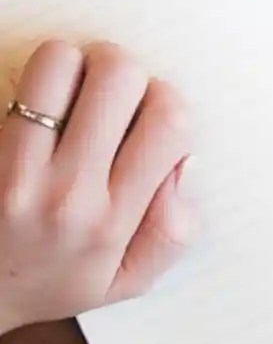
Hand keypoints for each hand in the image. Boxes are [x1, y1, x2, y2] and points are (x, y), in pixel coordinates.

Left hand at [0, 41, 193, 336]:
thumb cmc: (48, 282)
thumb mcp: (127, 280)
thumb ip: (173, 230)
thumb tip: (186, 164)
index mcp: (114, 220)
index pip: (168, 123)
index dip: (169, 101)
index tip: (154, 115)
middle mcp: (67, 190)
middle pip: (119, 76)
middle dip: (126, 71)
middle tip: (115, 94)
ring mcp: (16, 166)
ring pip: (60, 61)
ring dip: (76, 64)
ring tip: (76, 90)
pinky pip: (17, 82)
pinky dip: (37, 79)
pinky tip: (41, 104)